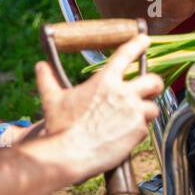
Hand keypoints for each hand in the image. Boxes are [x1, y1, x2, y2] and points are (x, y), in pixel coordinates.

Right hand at [33, 34, 163, 181]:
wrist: (69, 154)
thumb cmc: (60, 127)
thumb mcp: (52, 100)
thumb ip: (48, 80)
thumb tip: (40, 66)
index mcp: (105, 80)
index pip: (126, 54)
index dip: (138, 44)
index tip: (145, 40)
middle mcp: (123, 93)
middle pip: (153, 80)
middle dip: (154, 84)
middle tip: (150, 89)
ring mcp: (133, 112)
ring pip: (153, 107)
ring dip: (146, 112)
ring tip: (134, 119)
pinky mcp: (138, 131)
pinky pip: (145, 128)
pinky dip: (138, 132)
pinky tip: (125, 137)